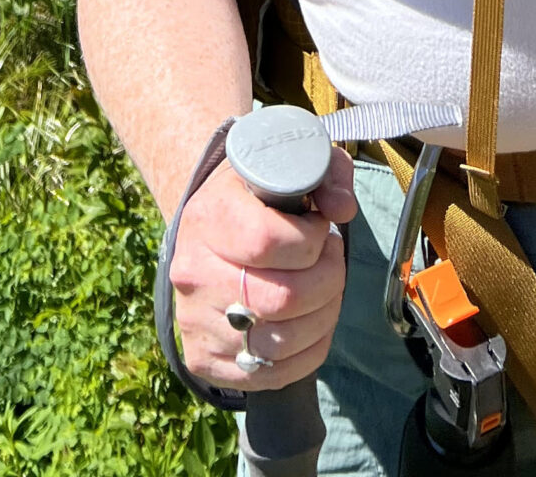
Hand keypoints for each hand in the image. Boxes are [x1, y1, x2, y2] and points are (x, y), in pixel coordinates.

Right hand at [168, 145, 356, 387]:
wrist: (208, 226)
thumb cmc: (257, 193)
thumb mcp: (287, 160)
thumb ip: (325, 171)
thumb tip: (343, 209)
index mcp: (208, 216)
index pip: (267, 241)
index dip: (312, 241)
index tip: (321, 229)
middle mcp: (192, 272)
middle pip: (281, 299)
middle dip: (328, 281)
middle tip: (332, 261)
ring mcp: (194, 321)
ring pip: (280, 342)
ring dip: (324, 316)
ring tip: (325, 289)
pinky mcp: (203, 359)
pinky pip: (271, 375)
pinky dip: (308, 353)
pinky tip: (313, 322)